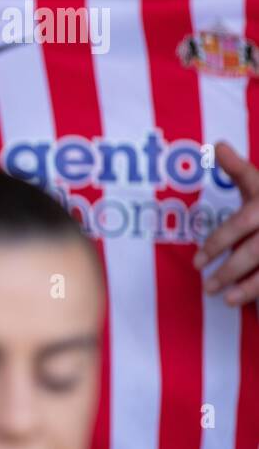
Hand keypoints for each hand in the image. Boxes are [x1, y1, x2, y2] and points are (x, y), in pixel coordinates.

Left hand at [194, 142, 258, 306]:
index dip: (217, 244)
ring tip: (223, 299)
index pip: (240, 224)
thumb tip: (217, 144)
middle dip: (229, 270)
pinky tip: (245, 303)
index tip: (195, 263)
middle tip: (205, 285)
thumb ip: (239, 169)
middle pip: (255, 251)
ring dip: (247, 287)